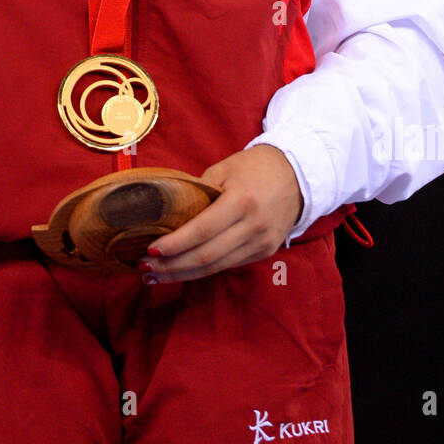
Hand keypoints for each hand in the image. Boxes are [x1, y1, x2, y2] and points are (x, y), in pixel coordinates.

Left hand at [139, 144, 303, 283]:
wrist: (298, 175)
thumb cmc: (256, 168)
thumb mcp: (225, 169)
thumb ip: (198, 191)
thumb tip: (168, 213)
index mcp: (242, 201)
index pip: (202, 231)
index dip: (174, 245)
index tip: (149, 251)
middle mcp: (253, 227)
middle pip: (207, 256)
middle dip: (172, 266)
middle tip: (144, 269)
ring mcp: (261, 243)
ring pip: (216, 267)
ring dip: (183, 274)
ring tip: (156, 276)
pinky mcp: (264, 252)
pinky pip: (228, 265)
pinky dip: (202, 271)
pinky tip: (182, 270)